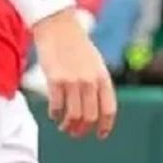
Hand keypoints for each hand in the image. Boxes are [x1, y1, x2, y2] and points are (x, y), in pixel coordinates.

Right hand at [32, 9, 116, 139]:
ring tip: (64, 126)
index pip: (109, 109)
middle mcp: (90, 81)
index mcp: (103, 77)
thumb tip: (97, 110)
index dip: (106, 126)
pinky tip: (54, 114)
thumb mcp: (95, 63)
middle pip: (90, 117)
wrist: (59, 27)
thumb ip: (98, 84)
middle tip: (76, 133)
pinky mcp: (55, 80)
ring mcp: (73, 81)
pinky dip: (55, 115)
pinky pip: (56, 107)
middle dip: (83, 130)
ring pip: (73, 116)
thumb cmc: (77, 46)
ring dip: (68, 126)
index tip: (101, 135)